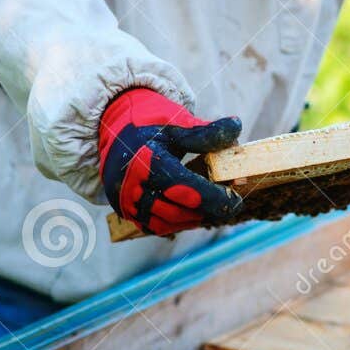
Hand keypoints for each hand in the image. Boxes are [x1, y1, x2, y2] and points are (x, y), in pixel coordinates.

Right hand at [99, 88, 243, 234]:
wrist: (113, 128)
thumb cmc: (149, 124)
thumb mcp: (177, 124)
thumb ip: (206, 132)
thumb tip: (236, 126)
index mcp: (146, 160)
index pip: (187, 189)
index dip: (214, 199)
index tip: (236, 201)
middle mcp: (133, 184)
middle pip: (178, 210)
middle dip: (206, 211)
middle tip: (227, 206)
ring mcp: (126, 200)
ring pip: (166, 222)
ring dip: (192, 219)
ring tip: (209, 209)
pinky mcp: (124, 209)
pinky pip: (153, 225)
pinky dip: (175, 223)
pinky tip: (190, 213)